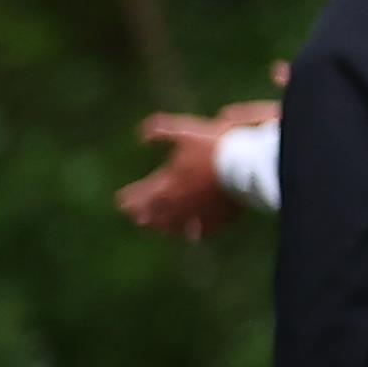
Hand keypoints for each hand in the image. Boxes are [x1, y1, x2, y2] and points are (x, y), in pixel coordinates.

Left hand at [118, 101, 273, 242]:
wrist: (246, 163)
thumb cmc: (213, 147)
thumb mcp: (183, 133)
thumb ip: (160, 132)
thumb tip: (141, 135)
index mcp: (167, 185)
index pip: (142, 196)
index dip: (130, 198)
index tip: (121, 201)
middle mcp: (178, 204)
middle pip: (155, 215)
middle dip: (143, 215)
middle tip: (135, 218)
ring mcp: (198, 214)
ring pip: (175, 227)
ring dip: (164, 227)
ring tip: (159, 228)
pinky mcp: (218, 219)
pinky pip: (202, 231)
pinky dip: (194, 233)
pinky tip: (192, 235)